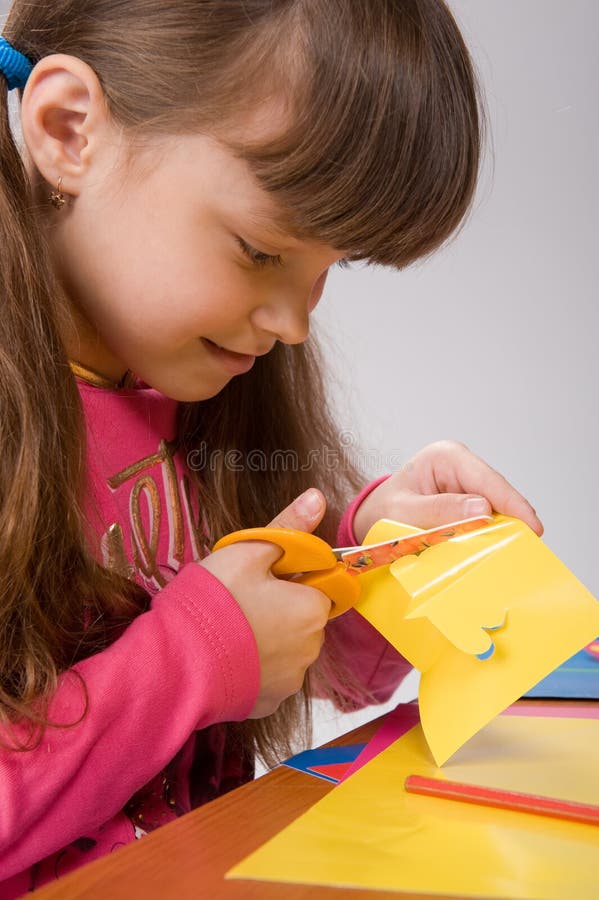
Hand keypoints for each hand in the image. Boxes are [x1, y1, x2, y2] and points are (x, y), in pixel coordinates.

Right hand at [199, 488, 329, 717]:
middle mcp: (312, 648)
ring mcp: (291, 680)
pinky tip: (226, 656)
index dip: (287, 577)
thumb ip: (288, 527)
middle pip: (301, 617)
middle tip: (236, 601)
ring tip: (227, 630)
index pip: (315, 585)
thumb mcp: (247, 551)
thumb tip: (318, 497)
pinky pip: (268, 676)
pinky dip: (253, 665)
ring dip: (266, 638)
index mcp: (312, 608)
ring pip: (285, 647)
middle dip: (278, 607)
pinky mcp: (269, 702)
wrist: (176, 665)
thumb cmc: (212, 603)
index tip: (258, 578)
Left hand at [352, 440, 542, 544]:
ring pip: (495, 508)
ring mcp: (466, 484)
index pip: (487, 479)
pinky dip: (490, 534)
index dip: (512, 503)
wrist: (371, 520)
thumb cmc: (382, 511)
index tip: (532, 527)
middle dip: (511, 518)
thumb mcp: (402, 512)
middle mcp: (461, 465)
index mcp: (445, 456)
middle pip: (497, 493)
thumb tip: (483, 510)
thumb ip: (438, 511)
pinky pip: (486, 519)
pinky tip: (496, 549)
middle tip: (527, 545)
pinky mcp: (468, 502)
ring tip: (514, 551)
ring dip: (501, 529)